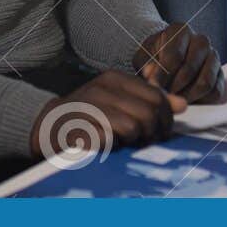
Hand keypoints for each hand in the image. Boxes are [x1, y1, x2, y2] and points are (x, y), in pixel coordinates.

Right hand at [29, 70, 183, 159]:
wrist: (45, 128)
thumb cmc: (86, 117)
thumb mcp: (116, 101)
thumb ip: (148, 101)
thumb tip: (182, 105)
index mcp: (114, 79)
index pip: (157, 96)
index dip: (165, 119)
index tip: (158, 132)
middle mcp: (103, 88)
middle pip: (150, 112)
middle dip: (154, 133)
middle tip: (144, 142)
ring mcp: (91, 107)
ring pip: (136, 126)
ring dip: (135, 141)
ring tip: (125, 144)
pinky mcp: (83, 128)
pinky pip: (114, 139)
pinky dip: (117, 147)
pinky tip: (110, 148)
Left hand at [133, 25, 225, 103]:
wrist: (167, 60)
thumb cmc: (154, 57)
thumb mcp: (144, 57)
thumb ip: (146, 65)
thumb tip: (152, 76)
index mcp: (180, 30)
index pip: (174, 55)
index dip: (163, 74)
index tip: (154, 86)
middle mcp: (201, 40)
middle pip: (190, 69)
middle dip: (174, 87)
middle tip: (164, 97)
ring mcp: (213, 57)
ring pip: (205, 82)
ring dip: (187, 96)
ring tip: (174, 100)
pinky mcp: (220, 75)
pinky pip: (215, 92)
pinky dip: (201, 100)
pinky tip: (186, 100)